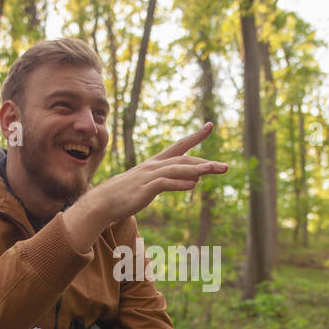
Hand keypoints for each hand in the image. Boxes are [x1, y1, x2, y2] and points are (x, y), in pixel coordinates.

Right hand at [63, 122, 224, 251]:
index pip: (179, 146)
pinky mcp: (145, 189)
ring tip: (214, 169)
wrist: (102, 202)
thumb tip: (194, 180)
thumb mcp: (152, 185)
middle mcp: (154, 166)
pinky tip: (193, 185)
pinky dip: (180, 183)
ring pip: (177, 169)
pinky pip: (165, 184)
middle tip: (225, 166)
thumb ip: (173, 180)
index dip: (196, 136)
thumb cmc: (127, 195)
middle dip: (205, 162)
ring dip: (197, 169)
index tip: (210, 125)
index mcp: (156, 163)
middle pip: (184, 159)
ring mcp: (149, 176)